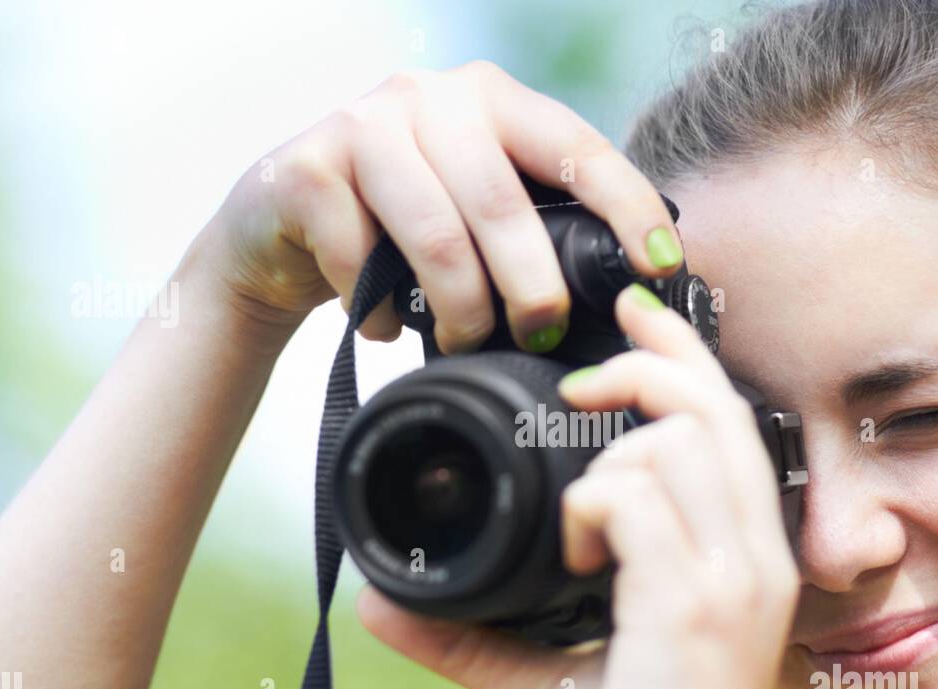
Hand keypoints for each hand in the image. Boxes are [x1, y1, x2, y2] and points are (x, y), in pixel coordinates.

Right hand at [188, 60, 683, 356]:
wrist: (275, 226)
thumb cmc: (396, 225)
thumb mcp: (472, 206)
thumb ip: (532, 221)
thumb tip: (622, 287)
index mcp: (491, 99)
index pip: (576, 146)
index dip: (626, 205)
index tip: (661, 265)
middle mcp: (430, 96)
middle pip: (503, 202)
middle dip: (533, 287)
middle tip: (539, 336)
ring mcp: (363, 126)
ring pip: (436, 235)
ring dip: (459, 310)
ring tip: (464, 343)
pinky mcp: (305, 168)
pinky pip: (359, 258)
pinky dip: (379, 311)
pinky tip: (384, 326)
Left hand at [356, 283, 798, 688]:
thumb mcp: (551, 680)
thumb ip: (472, 636)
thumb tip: (379, 608)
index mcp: (742, 557)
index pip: (728, 422)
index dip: (684, 355)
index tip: (637, 313)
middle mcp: (752, 555)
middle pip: (710, 408)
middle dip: (643, 366)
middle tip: (579, 381)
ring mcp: (731, 576)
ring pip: (669, 443)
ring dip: (603, 462)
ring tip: (575, 525)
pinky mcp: (694, 603)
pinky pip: (635, 499)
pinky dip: (589, 509)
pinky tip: (576, 556)